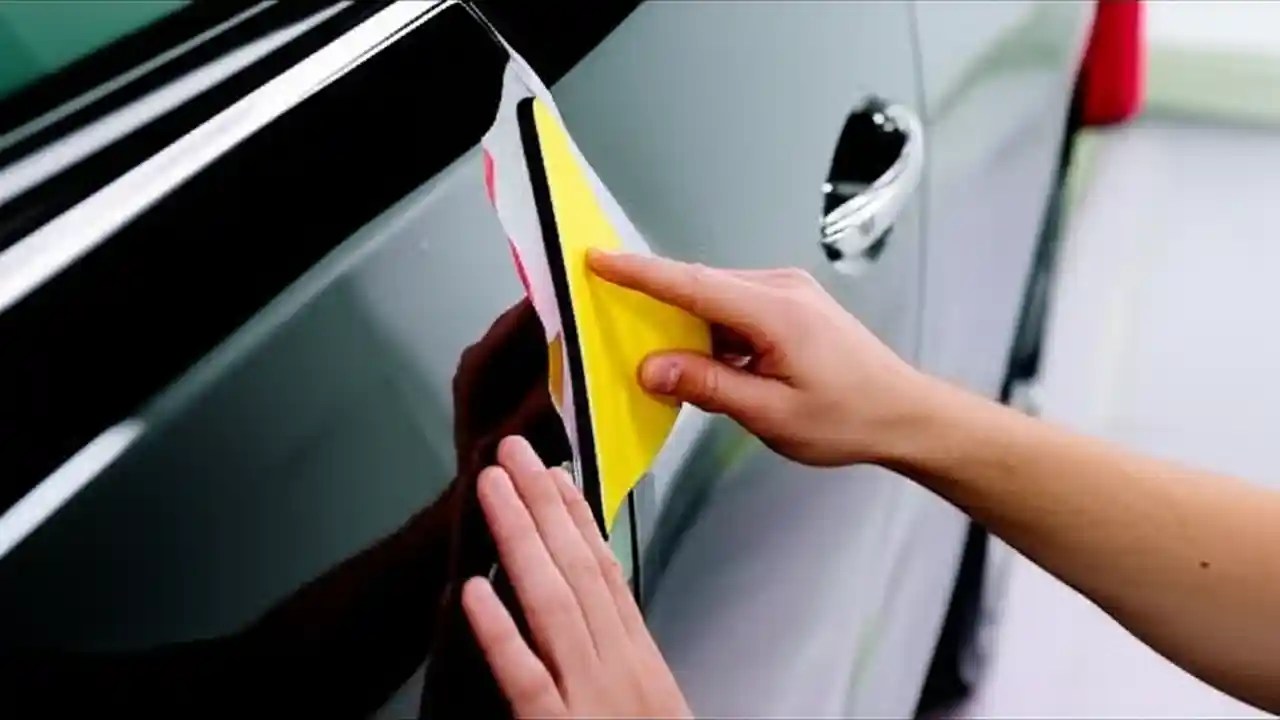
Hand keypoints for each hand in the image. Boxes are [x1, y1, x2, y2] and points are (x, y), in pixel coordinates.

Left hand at [463, 436, 691, 718]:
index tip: (555, 474)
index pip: (604, 572)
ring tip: (491, 486)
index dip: (577, 518)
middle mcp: (616, 664)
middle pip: (577, 571)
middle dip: (543, 504)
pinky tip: (472, 590)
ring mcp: (587, 696)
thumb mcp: (654, 700)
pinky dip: (500, 632)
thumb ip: (621, 654)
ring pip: (551, 605)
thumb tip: (596, 609)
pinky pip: (525, 677)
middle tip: (512, 452)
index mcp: (639, 655)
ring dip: (520, 538)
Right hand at [588, 250, 931, 465]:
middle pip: (699, 286)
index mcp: (776, 311)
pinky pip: (733, 307)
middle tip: (607, 318)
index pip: (693, 283)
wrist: (904, 414)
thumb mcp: (771, 414)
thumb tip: (650, 368)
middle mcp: (781, 288)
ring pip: (714, 297)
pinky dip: (708, 328)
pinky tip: (698, 359)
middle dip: (652, 300)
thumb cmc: (847, 419)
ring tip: (655, 353)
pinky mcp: (790, 304)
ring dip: (683, 321)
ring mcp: (787, 292)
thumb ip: (708, 386)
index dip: (640, 273)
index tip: (596, 259)